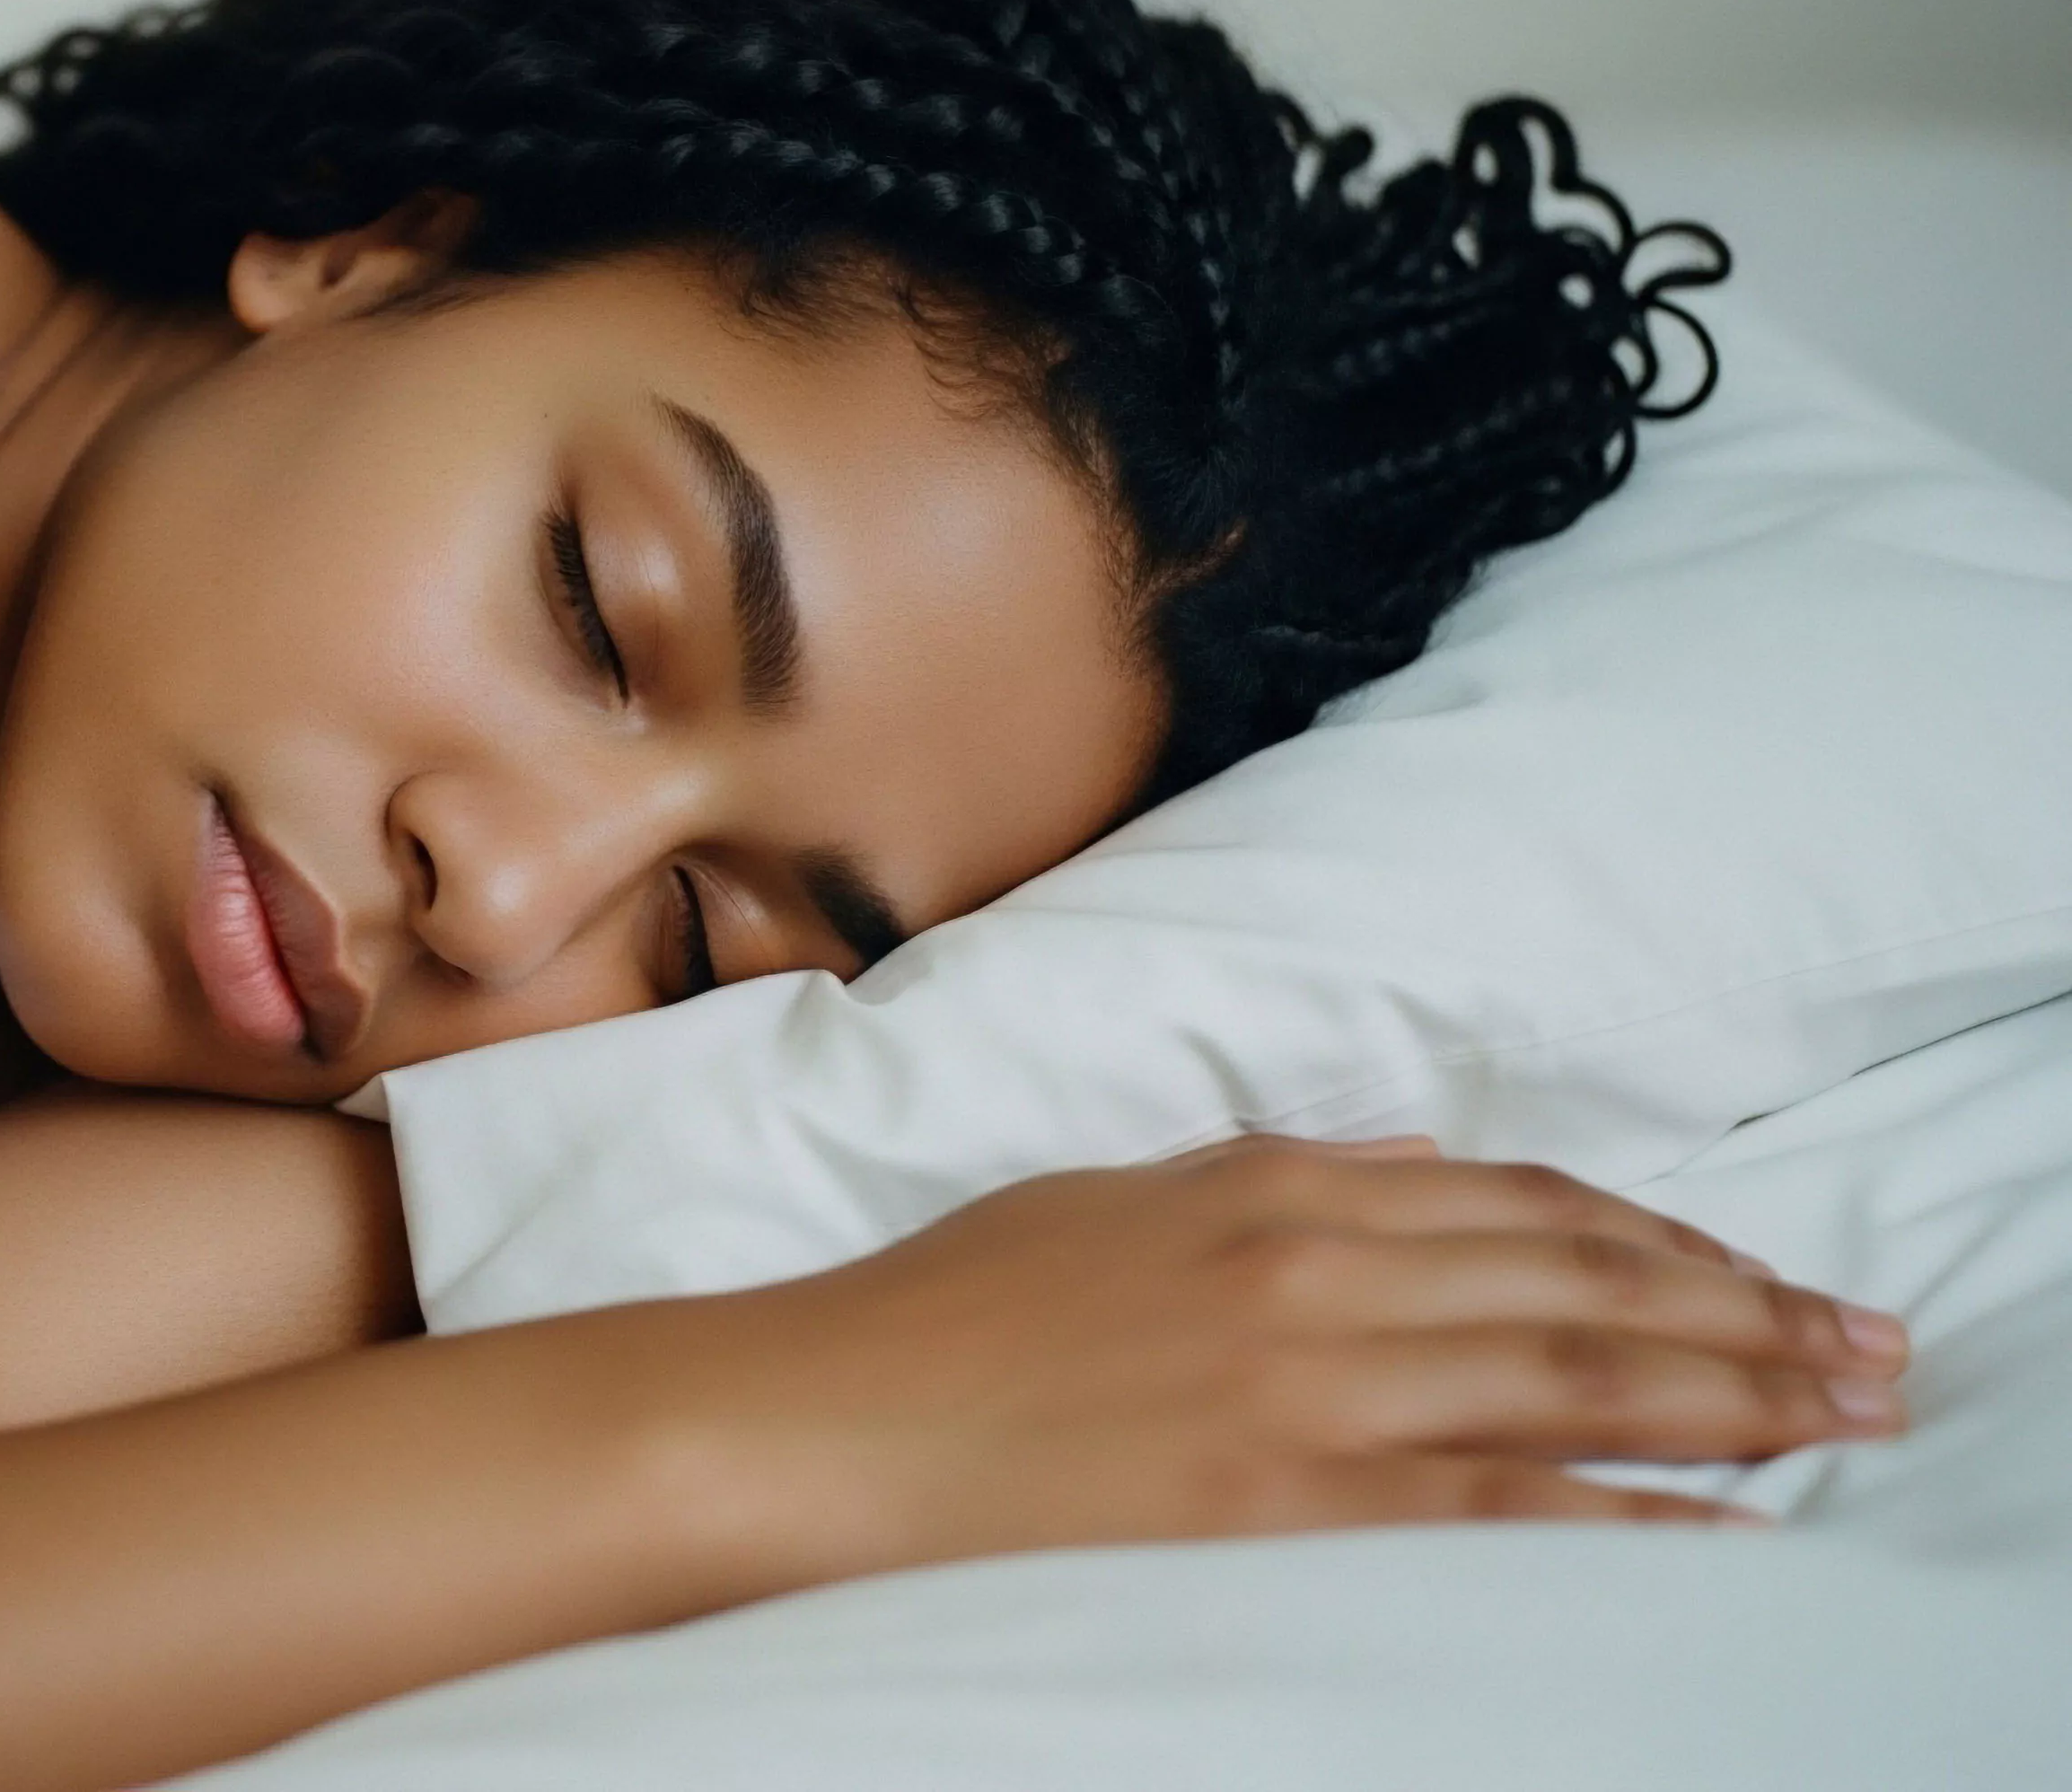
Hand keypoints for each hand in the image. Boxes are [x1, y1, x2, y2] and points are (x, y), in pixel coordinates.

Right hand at [653, 1137, 1908, 1593]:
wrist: (822, 1417)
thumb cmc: (942, 1319)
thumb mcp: (1109, 1205)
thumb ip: (1266, 1186)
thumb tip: (1402, 1172)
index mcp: (1270, 1182)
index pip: (1524, 1202)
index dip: (1665, 1239)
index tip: (1759, 1274)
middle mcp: (1315, 1262)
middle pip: (1587, 1282)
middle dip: (1750, 1313)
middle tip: (1873, 1348)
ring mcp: (1308, 1379)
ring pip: (1577, 1375)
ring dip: (1735, 1394)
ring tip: (1844, 1412)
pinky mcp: (1286, 1496)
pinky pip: (1503, 1503)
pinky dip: (1632, 1512)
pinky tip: (1723, 1525)